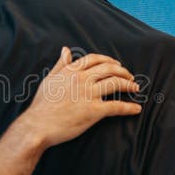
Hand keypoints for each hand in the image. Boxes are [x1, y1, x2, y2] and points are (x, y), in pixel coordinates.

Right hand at [20, 47, 141, 148]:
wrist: (37, 125)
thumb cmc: (42, 105)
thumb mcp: (49, 80)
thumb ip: (60, 64)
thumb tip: (66, 49)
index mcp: (71, 71)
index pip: (95, 59)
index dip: (109, 60)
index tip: (116, 65)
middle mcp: (82, 79)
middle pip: (109, 69)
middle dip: (123, 72)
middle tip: (130, 77)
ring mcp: (89, 94)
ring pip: (116, 84)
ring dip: (129, 85)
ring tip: (136, 88)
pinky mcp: (94, 111)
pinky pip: (116, 106)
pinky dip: (129, 107)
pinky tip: (136, 109)